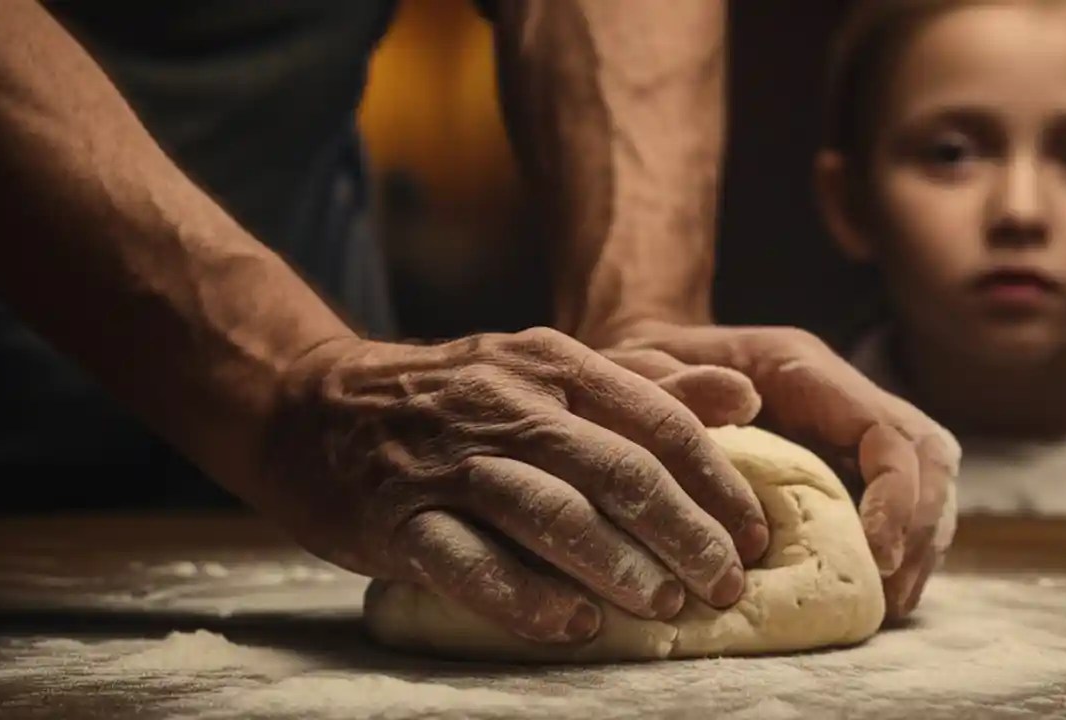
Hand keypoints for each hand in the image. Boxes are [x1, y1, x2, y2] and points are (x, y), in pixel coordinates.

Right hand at [256, 327, 769, 642]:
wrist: (310, 404)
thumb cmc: (448, 398)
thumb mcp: (544, 370)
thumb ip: (643, 387)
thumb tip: (742, 398)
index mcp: (550, 364)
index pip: (658, 424)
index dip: (716, 485)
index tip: (755, 538)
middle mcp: (505, 405)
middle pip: (617, 471)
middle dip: (686, 534)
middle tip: (726, 586)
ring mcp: (447, 462)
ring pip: (549, 512)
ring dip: (618, 565)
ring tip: (666, 606)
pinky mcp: (395, 517)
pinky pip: (468, 563)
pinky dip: (525, 596)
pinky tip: (573, 625)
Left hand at [607, 321, 960, 619]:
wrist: (640, 361)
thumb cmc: (640, 366)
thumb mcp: (643, 365)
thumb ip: (680, 383)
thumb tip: (744, 400)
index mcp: (804, 370)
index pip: (885, 430)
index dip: (897, 495)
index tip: (879, 555)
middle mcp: (838, 397)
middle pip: (926, 454)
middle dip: (922, 526)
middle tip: (892, 592)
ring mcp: (843, 430)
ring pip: (923, 481)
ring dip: (918, 544)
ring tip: (887, 604)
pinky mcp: (836, 464)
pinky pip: (891, 503)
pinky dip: (894, 547)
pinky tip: (870, 592)